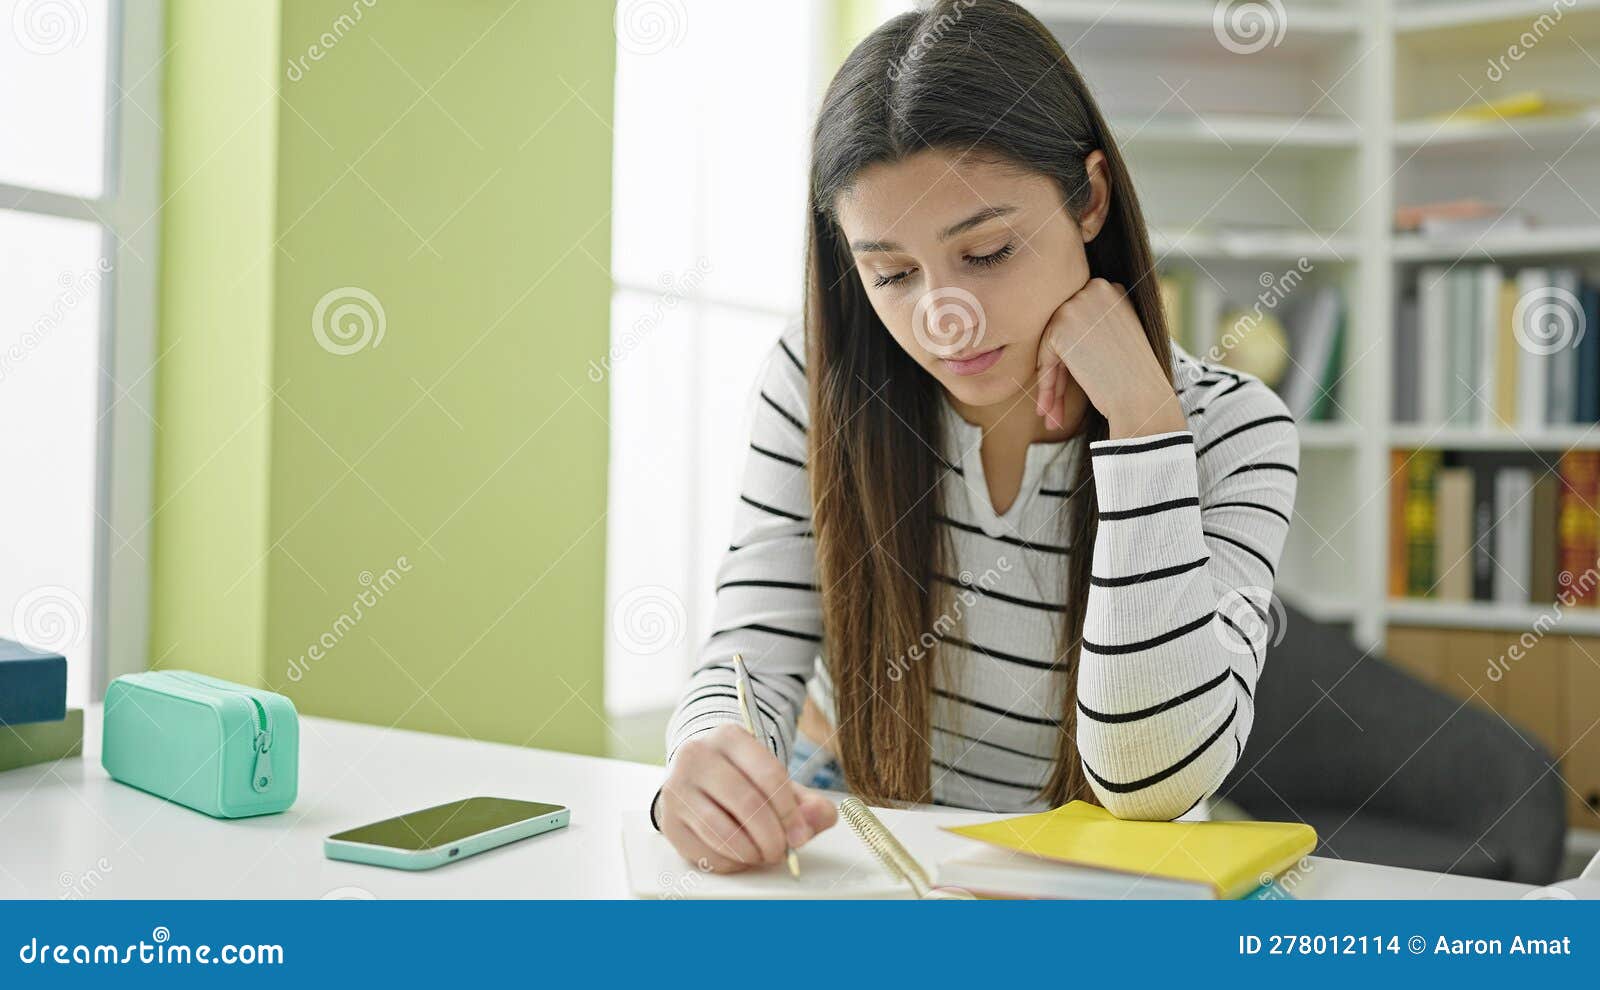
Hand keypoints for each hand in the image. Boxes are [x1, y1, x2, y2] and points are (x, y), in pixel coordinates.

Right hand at [658, 723, 838, 872]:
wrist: (697, 776)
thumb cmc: (743, 779)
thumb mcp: (777, 781)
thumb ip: (808, 802)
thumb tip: (817, 818)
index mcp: (729, 737)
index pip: (768, 775)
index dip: (790, 812)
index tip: (801, 833)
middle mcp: (696, 756)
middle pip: (746, 804)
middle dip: (772, 837)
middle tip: (783, 850)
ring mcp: (677, 789)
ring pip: (723, 832)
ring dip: (752, 853)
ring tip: (764, 853)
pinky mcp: (669, 822)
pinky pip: (706, 853)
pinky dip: (731, 863)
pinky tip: (741, 855)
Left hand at [1034, 278, 1185, 439]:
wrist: (1142, 397)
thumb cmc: (1136, 376)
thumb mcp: (1117, 337)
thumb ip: (1092, 326)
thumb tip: (1063, 331)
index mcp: (1113, 289)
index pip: (1079, 320)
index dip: (1074, 355)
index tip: (1072, 384)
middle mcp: (1096, 288)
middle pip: (1063, 331)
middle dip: (1059, 369)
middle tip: (1054, 405)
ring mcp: (1078, 302)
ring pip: (1051, 344)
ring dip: (1051, 381)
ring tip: (1049, 413)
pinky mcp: (1062, 323)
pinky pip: (1044, 355)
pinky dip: (1047, 383)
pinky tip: (1048, 409)